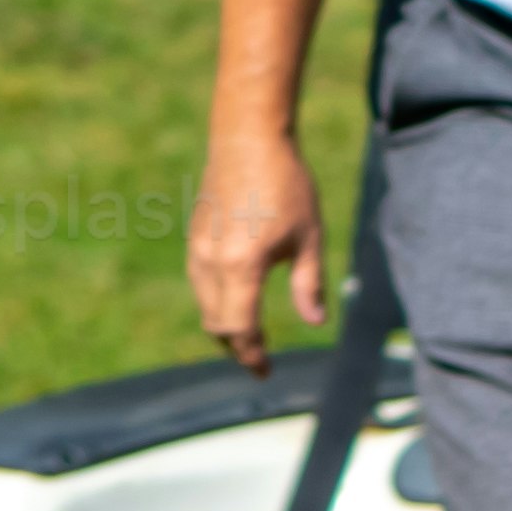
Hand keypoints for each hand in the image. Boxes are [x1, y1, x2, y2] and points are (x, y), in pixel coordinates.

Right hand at [186, 126, 331, 369]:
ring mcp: (198, 250)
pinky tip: (237, 300)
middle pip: (217, 325)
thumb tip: (316, 322)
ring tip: (248, 336)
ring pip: (205, 306)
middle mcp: (212, 263)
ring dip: (224, 326)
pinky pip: (200, 284)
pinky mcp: (195, 237)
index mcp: (242, 267)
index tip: (266, 372)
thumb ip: (309, 284)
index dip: (253, 356)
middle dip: (237, 348)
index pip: (240, 330)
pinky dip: (216, 303)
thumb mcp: (309, 236)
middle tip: (259, 359)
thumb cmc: (286, 184)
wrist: (248, 138)